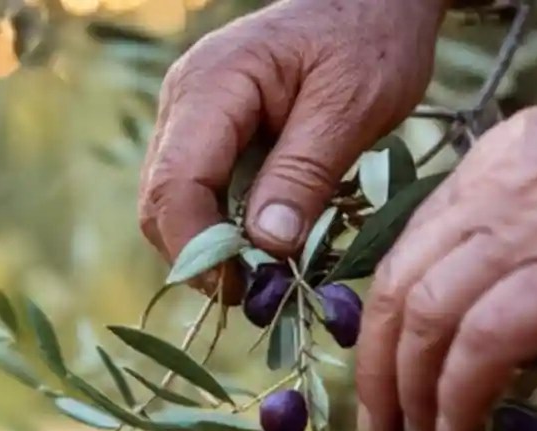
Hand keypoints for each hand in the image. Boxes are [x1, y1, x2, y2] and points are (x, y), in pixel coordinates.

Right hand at [138, 0, 446, 293]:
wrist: (375, 0)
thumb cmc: (370, 40)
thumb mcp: (353, 105)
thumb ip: (305, 173)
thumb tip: (266, 245)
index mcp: (214, 84)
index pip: (176, 182)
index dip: (199, 248)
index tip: (244, 290)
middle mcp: (185, 99)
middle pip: (160, 200)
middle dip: (199, 257)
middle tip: (256, 296)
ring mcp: (190, 115)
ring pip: (171, 202)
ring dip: (209, 248)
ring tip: (264, 276)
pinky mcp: (207, 132)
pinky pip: (196, 191)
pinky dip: (221, 228)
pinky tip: (262, 245)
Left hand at [354, 32, 536, 430]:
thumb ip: (530, 231)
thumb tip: (507, 313)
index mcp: (496, 163)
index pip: (408, 249)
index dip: (383, 322)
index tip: (382, 371)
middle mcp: (498, 187)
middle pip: (401, 285)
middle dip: (378, 366)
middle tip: (379, 421)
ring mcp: (535, 224)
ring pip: (430, 314)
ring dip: (411, 389)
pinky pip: (488, 339)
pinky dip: (460, 392)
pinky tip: (459, 426)